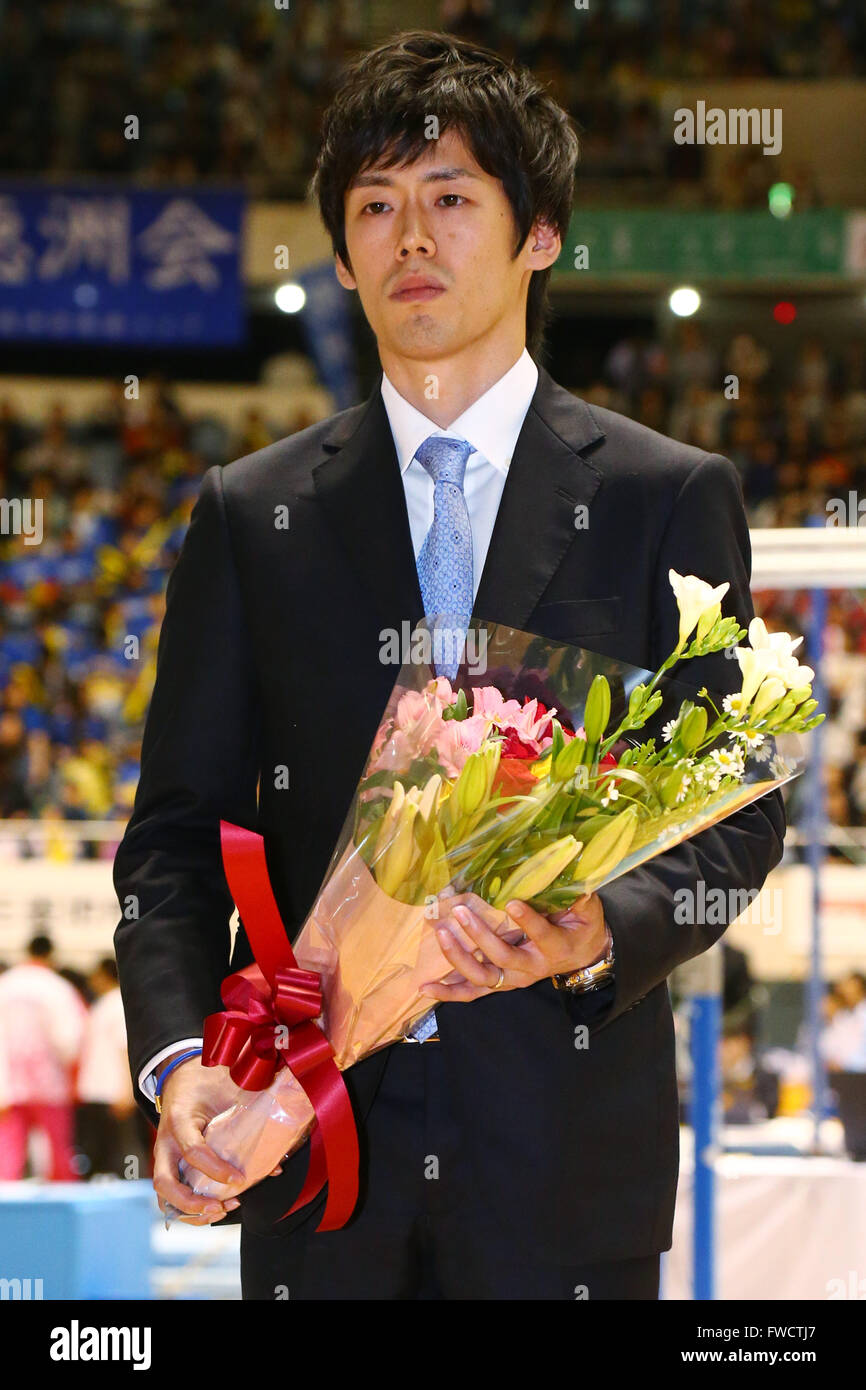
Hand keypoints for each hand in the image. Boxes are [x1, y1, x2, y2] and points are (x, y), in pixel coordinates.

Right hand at [153, 1054, 283, 1226]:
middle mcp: (165, 1142)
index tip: (239, 1179)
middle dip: (191, 1203)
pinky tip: (213, 1211)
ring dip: (190, 1211)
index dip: (215, 1169)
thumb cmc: (208, 1083)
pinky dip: (189, 1209)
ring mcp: (163, 1157)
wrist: (184, 1077)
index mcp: (179, 1119)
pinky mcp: (167, 1165)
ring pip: (163, 1195)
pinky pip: (169, 1195)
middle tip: (221, 1207)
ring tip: (221, 1212)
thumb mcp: (228, 1089)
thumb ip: (250, 1115)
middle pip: (164, 1183)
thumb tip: (276, 1155)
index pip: (192, 1151)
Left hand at [419, 890, 608, 1002]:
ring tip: (440, 933)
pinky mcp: (500, 983)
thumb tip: (567, 869)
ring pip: (483, 976)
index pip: (542, 935)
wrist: (581, 956)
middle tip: (460, 911)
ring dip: (458, 957)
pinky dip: (448, 993)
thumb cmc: (582, 926)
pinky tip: (425, 988)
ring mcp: (513, 978)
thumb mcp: (587, 909)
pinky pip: (472, 992)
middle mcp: (532, 967)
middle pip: (503, 956)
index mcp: (556, 947)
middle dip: (480, 935)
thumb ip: (578, 895)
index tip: (511, 902)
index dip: (528, 921)